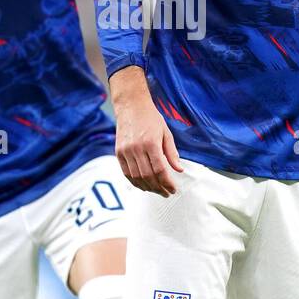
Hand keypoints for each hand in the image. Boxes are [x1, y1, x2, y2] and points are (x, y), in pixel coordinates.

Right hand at [110, 66, 184, 196]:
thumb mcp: (166, 133)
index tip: (173, 189)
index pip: (160, 170)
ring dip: (148, 187)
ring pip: (136, 177)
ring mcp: (126, 151)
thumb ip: (172, 153)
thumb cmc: (151, 118)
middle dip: (159, 188)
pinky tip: (143, 186)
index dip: (167, 183)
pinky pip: (126, 173)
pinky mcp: (118, 152)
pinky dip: (135, 182)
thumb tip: (179, 169)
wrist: (131, 106)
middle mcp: (136, 148)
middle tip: (167, 193)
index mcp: (151, 143)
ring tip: (157, 191)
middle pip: (148, 176)